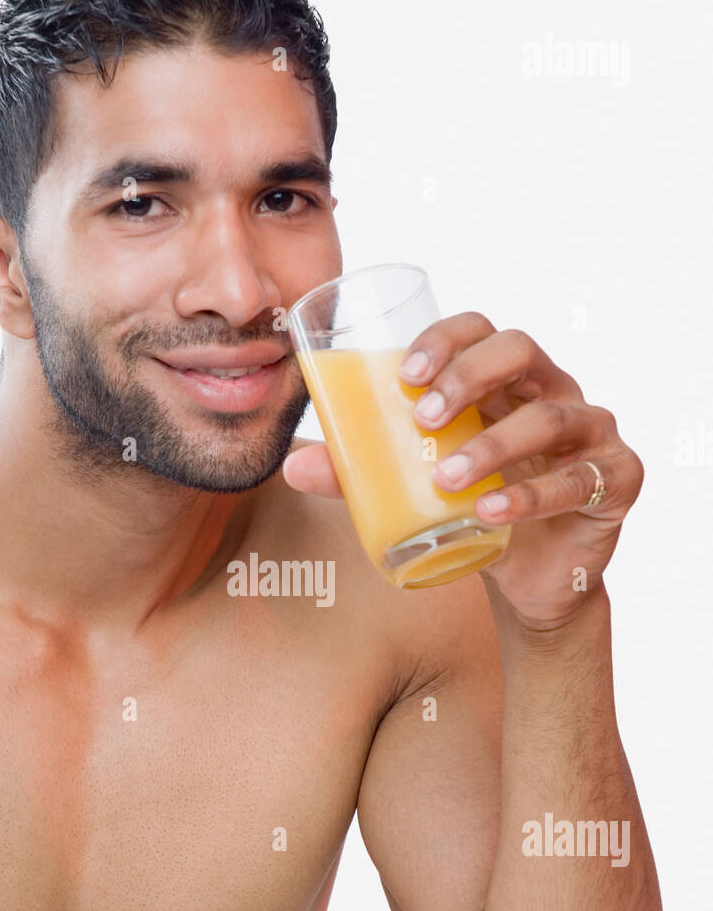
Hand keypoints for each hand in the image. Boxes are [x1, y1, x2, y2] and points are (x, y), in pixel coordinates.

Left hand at [283, 312, 643, 631]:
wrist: (529, 580)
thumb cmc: (472, 512)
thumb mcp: (414, 489)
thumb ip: (361, 474)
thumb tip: (293, 467)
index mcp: (506, 380)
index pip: (482, 330)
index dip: (447, 341)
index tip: (403, 374)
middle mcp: (553, 392)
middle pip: (522, 351)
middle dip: (470, 376)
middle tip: (422, 416)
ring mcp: (592, 434)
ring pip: (552, 417)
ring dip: (493, 445)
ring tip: (446, 479)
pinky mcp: (616, 480)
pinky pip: (580, 480)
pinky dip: (532, 496)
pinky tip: (492, 513)